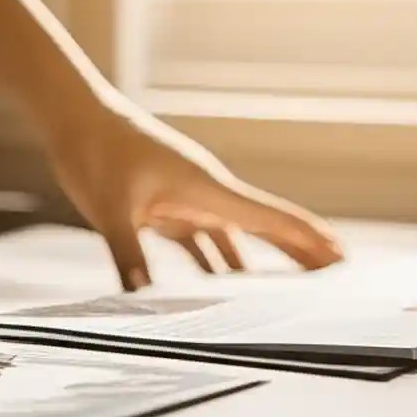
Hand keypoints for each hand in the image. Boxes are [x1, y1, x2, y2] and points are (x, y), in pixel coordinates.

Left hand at [45, 106, 343, 289]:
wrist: (75, 119)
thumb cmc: (97, 152)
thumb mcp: (110, 207)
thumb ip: (127, 253)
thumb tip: (138, 296)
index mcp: (208, 189)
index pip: (271, 218)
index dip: (308, 238)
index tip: (341, 256)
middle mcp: (207, 196)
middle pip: (265, 229)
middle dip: (299, 254)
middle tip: (334, 278)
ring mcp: (188, 202)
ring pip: (235, 241)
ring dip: (257, 269)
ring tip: (283, 297)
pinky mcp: (165, 210)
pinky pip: (200, 245)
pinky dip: (214, 268)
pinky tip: (221, 293)